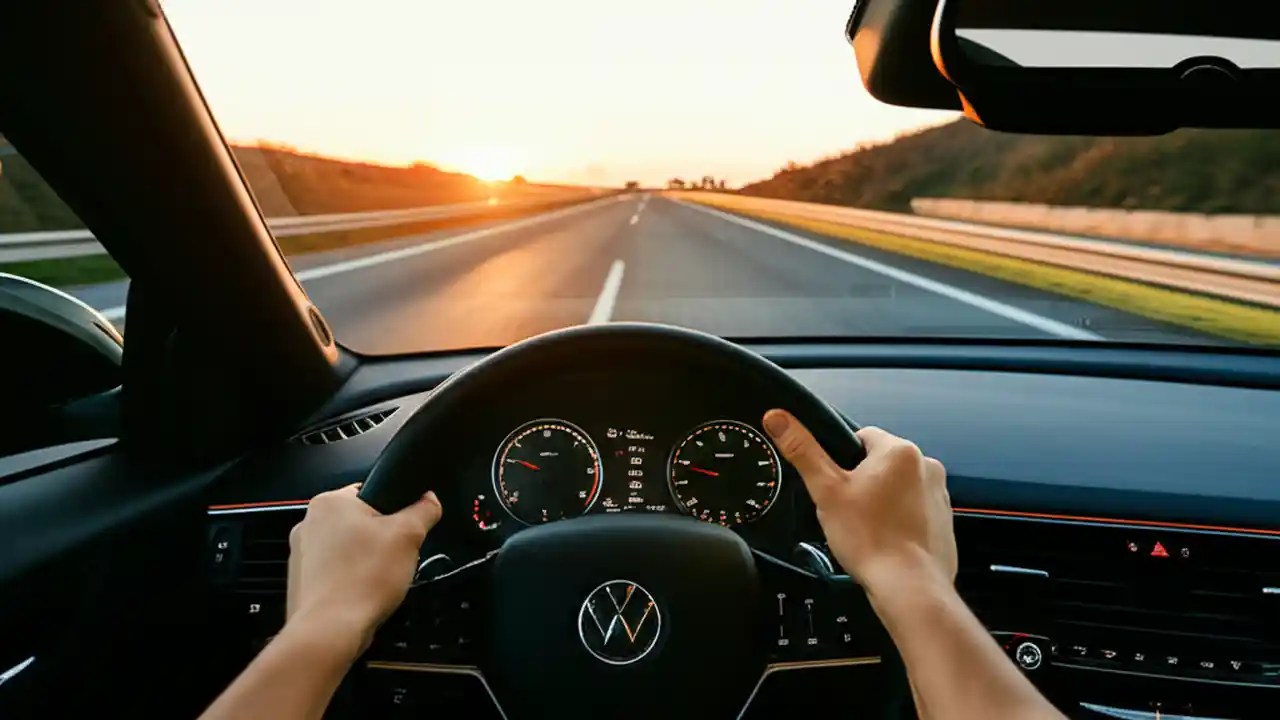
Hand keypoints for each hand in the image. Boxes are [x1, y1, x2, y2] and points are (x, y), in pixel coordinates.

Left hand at [286, 485, 441, 651]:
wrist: (329, 631)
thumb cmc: (365, 578)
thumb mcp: (409, 536)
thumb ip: (423, 510)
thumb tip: (429, 499)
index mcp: (329, 501)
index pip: (372, 492)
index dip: (396, 510)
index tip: (406, 532)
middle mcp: (308, 522)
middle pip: (360, 522)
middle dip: (381, 539)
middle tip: (396, 558)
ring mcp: (300, 553)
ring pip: (348, 549)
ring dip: (365, 561)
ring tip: (378, 580)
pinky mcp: (300, 581)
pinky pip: (335, 572)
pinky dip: (350, 580)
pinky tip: (361, 594)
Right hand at [762, 410, 955, 595]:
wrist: (908, 586)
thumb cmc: (871, 540)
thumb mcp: (826, 491)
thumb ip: (802, 450)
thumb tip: (779, 418)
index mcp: (899, 451)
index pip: (861, 437)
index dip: (841, 461)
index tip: (837, 485)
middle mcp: (927, 467)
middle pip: (880, 463)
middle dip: (862, 483)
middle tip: (849, 510)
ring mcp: (939, 494)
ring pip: (897, 488)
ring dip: (882, 501)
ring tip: (868, 528)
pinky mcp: (943, 520)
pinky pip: (914, 510)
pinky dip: (899, 521)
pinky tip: (886, 539)